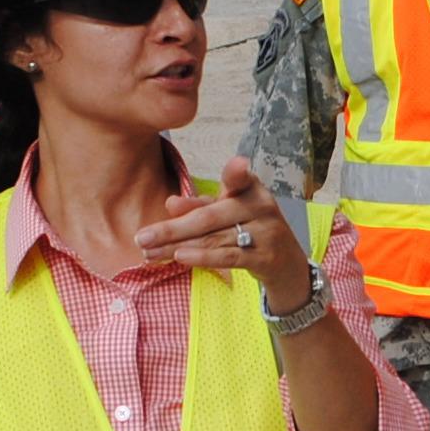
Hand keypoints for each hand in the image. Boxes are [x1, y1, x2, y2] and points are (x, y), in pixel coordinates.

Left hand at [138, 158, 312, 310]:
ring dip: (178, 247)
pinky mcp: (265, 258)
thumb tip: (170, 203)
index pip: (240, 179)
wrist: (287, 264)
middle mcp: (262, 207)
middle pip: (210, 217)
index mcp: (251, 188)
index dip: (238, 172)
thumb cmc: (250, 230)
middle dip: (172, 228)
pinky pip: (229, 257)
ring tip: (150, 253)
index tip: (239, 165)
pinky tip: (180, 257)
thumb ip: (200, 207)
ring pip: (214, 239)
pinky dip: (203, 257)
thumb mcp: (228, 212)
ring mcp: (266, 233)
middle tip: (141, 237)